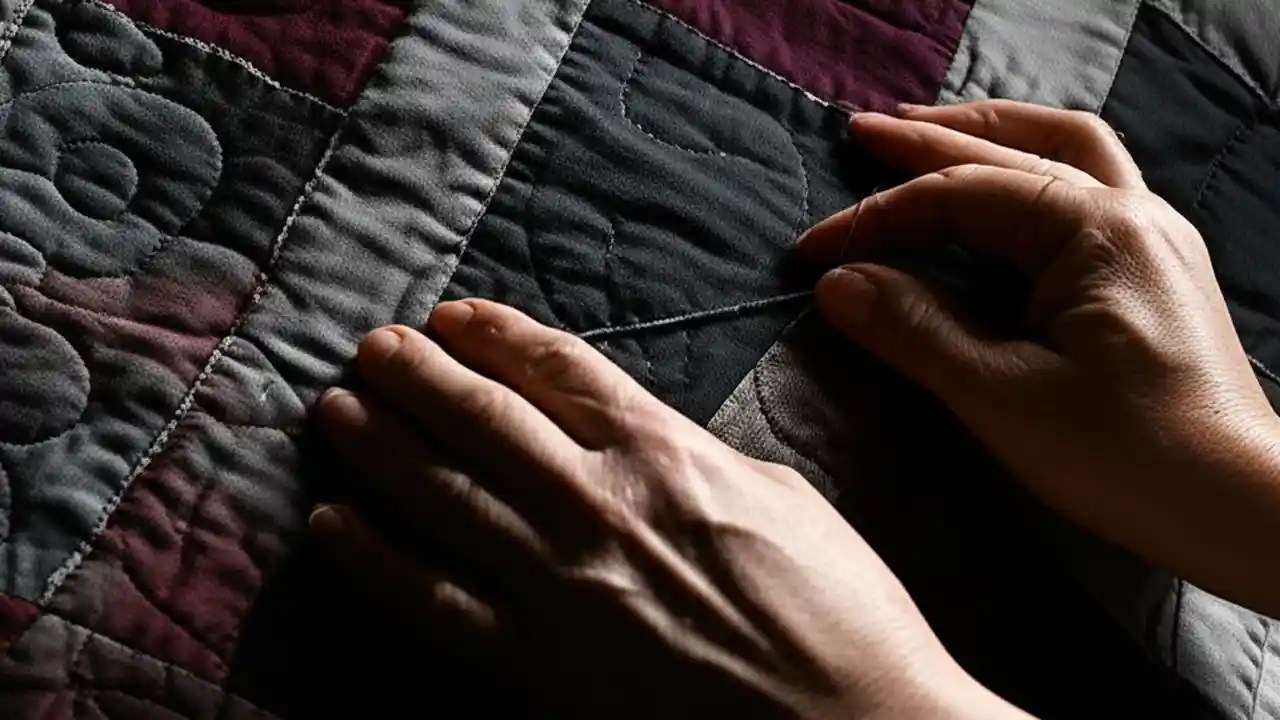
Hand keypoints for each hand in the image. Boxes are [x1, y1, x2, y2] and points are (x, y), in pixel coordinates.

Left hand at [311, 300, 1027, 718]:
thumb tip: (632, 434)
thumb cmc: (837, 605)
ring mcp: (562, 586)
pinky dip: (378, 562)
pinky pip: (438, 602)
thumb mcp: (777, 490)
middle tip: (371, 346)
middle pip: (484, 420)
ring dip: (381, 447)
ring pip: (445, 497)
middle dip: (418, 375)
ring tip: (338, 410)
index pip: (558, 370)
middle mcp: (600, 506)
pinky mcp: (542, 662)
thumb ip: (686, 452)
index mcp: (666, 452)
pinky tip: (331, 525)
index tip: (450, 315)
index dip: (495, 334)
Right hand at [800, 100, 1279, 616]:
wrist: (1237, 508)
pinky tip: (1000, 188)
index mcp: (1096, 230)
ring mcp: (1151, 236)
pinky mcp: (1153, 268)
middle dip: (929, 140)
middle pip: (1015, 149)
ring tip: (927, 133)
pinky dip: (1030, 171)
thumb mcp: (1001, 395)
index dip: (878, 218)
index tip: (812, 251)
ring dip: (989, 137)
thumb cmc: (1124, 455)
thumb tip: (837, 283)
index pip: (962, 196)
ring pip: (1063, 151)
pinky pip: (1087, 186)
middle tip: (861, 133)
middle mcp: (1131, 212)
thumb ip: (915, 330)